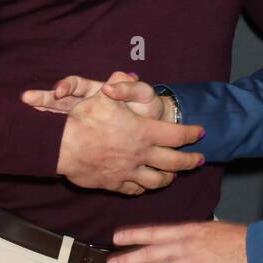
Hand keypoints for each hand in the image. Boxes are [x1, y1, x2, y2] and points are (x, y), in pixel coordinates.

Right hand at [21, 71, 203, 195]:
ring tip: (174, 175)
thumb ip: (120, 85)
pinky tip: (144, 186)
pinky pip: (134, 189)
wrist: (61, 147)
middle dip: (191, 161)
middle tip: (199, 160)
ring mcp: (128, 172)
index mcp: (144, 132)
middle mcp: (141, 154)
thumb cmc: (84, 119)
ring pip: (156, 180)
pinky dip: (142, 188)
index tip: (200, 133)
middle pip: (175, 162)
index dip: (192, 133)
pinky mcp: (114, 183)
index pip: (177, 135)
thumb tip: (128, 74)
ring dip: (168, 178)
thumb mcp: (104, 95)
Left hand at [108, 221, 253, 262]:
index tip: (117, 236)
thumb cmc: (236, 239)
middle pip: (149, 252)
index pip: (153, 231)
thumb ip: (192, 235)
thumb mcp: (210, 229)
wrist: (254, 250)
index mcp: (187, 230)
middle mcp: (184, 245)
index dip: (133, 234)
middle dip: (127, 259)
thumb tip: (181, 239)